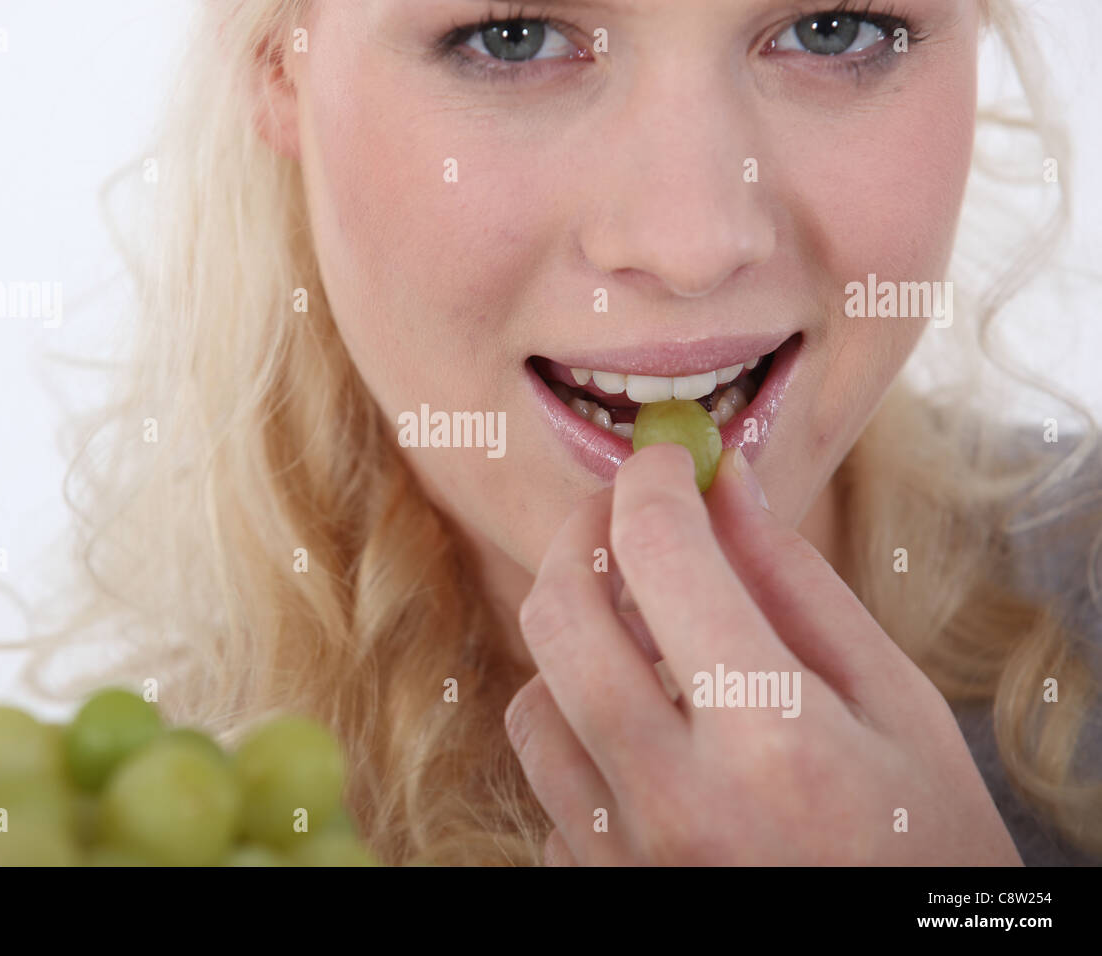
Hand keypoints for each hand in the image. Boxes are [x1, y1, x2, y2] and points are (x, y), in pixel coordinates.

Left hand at [506, 444, 1021, 864]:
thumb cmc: (925, 845)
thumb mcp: (894, 705)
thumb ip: (797, 586)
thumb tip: (726, 485)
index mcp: (771, 738)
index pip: (660, 553)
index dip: (652, 480)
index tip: (664, 461)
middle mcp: (675, 800)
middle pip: (561, 618)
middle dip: (581, 536)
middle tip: (620, 514)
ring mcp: (624, 858)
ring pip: (532, 701)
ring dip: (574, 645)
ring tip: (639, 637)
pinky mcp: (598, 891)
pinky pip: (550, 788)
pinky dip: (581, 738)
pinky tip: (643, 734)